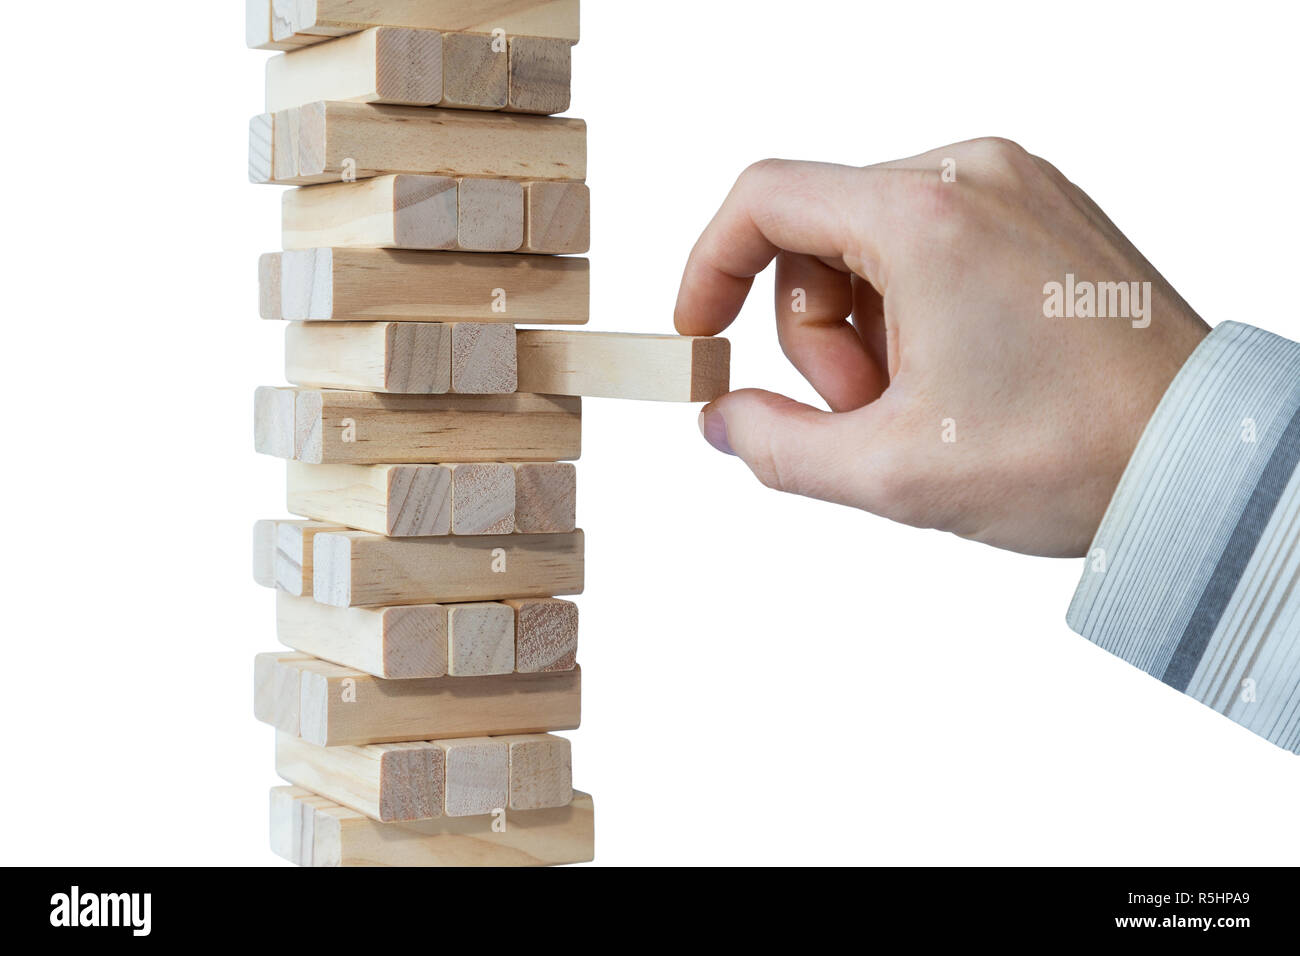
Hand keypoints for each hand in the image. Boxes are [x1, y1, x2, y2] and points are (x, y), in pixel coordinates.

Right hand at [674, 138, 1209, 556]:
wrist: (1202, 457)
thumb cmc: (1070, 456)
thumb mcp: (892, 472)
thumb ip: (776, 446)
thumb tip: (724, 419)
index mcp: (925, 215)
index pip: (765, 199)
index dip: (710, 266)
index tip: (702, 332)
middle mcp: (971, 174)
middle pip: (818, 236)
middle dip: (819, 338)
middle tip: (868, 415)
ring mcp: (1014, 186)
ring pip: (872, 244)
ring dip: (869, 330)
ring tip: (925, 403)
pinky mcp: (1041, 211)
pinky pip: (931, 243)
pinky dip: (917, 310)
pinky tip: (961, 374)